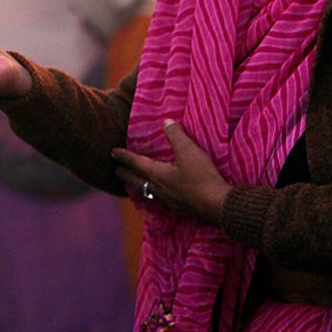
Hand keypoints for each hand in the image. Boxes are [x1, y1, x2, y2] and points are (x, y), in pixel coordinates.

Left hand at [111, 120, 231, 226]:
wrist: (219, 206)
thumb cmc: (202, 177)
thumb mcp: (189, 151)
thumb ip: (176, 135)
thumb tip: (166, 122)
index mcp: (158, 175)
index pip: (136, 163)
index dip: (124, 156)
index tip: (112, 152)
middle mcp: (159, 189)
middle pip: (137, 181)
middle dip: (126, 174)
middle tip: (117, 170)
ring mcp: (169, 201)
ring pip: (148, 193)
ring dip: (139, 186)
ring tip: (136, 184)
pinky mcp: (180, 209)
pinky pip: (160, 201)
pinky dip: (154, 195)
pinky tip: (161, 196)